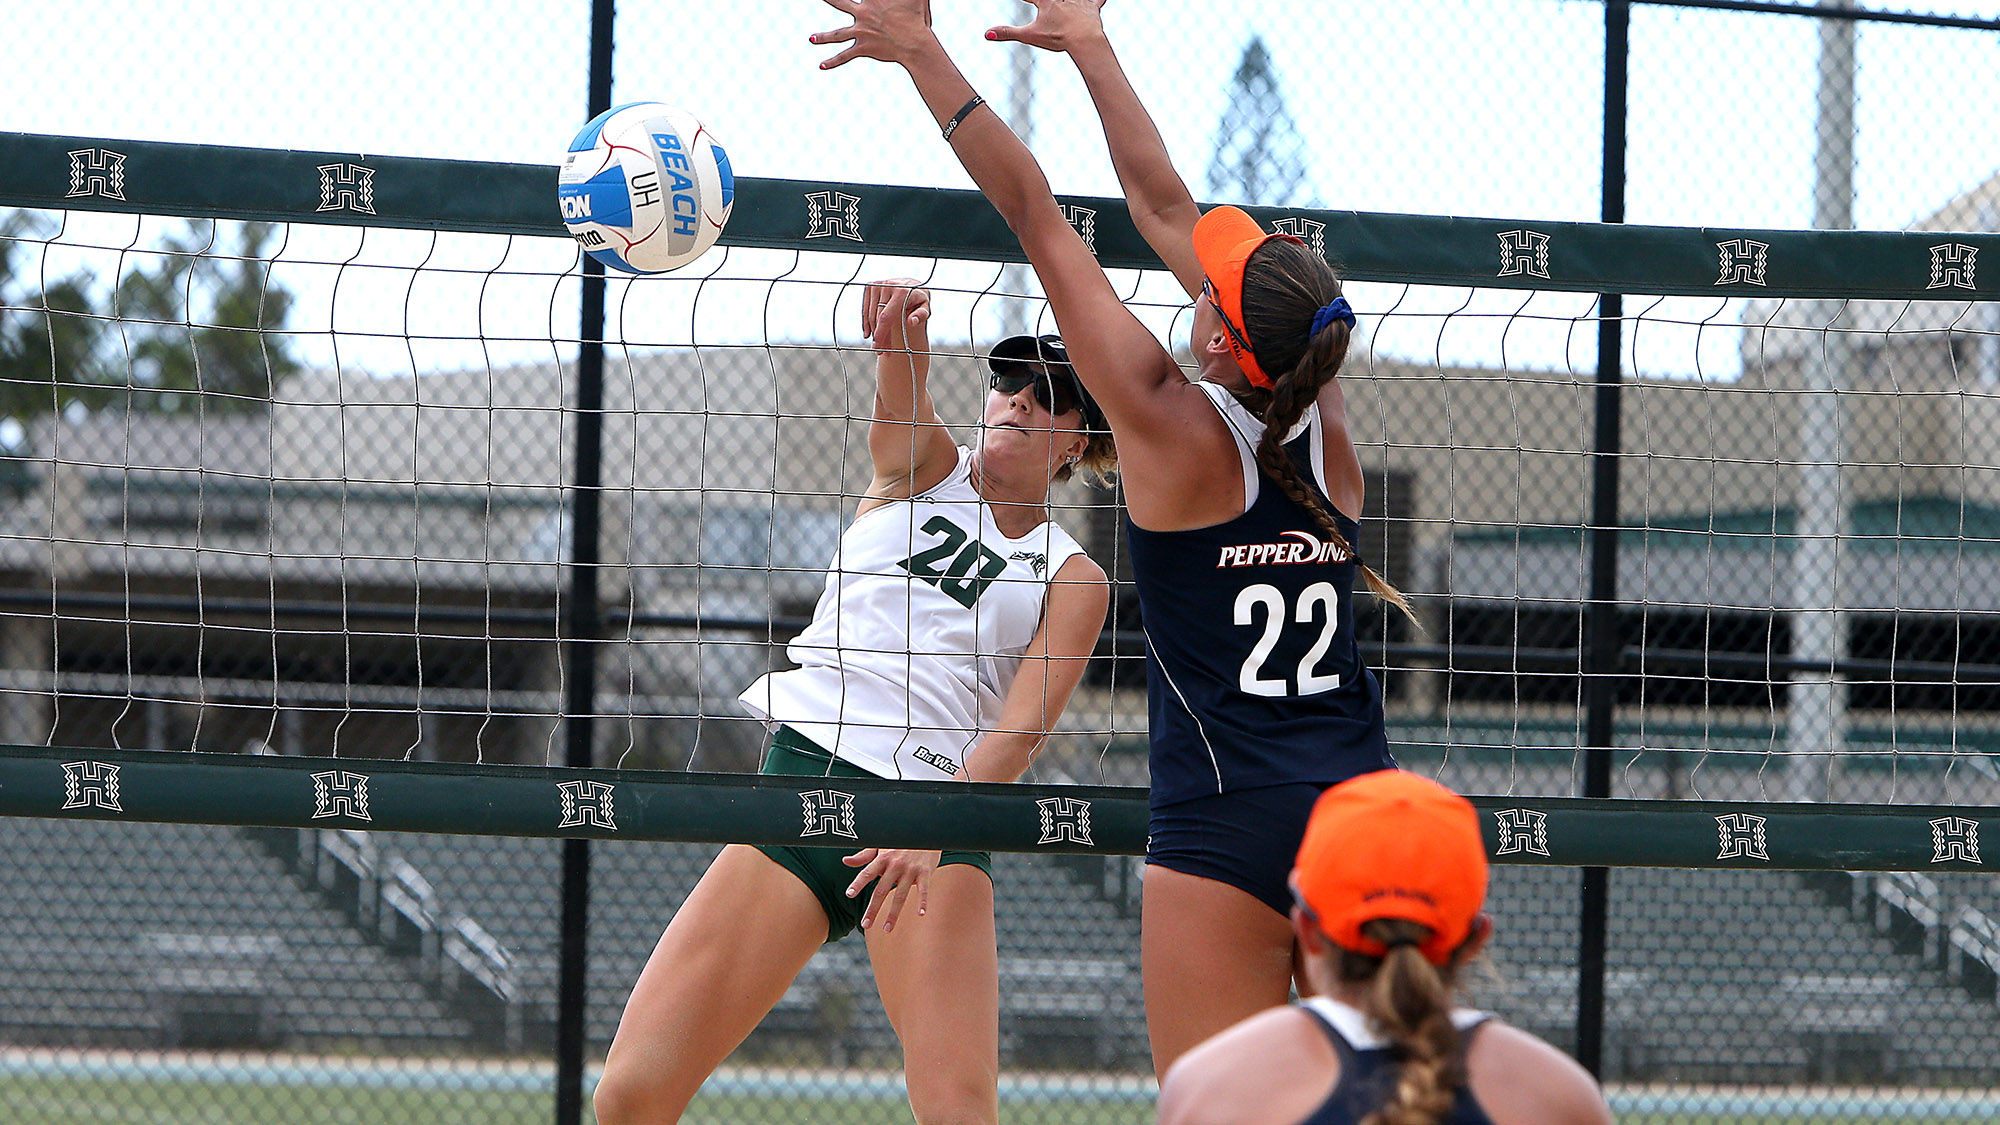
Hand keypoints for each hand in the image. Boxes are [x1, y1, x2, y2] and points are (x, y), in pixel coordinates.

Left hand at [811, 0, 935, 69]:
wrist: (914, 43)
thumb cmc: (916, 18)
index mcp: (872, 0)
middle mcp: (863, 14)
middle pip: (840, 3)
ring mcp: (861, 32)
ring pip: (837, 34)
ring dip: (823, 37)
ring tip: (811, 39)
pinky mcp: (863, 48)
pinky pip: (845, 56)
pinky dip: (833, 61)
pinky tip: (821, 66)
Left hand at [841, 846, 940, 931]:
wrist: (926, 831)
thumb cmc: (901, 840)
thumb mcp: (881, 845)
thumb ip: (864, 856)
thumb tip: (845, 861)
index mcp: (883, 858)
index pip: (867, 872)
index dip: (858, 883)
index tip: (849, 895)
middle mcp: (895, 865)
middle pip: (882, 890)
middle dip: (873, 908)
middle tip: (865, 924)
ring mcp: (910, 870)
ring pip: (901, 895)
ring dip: (893, 913)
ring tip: (887, 929)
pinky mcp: (925, 872)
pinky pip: (924, 890)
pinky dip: (923, 902)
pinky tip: (921, 914)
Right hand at [863, 279, 929, 352]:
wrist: (911, 284)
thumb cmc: (919, 300)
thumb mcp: (925, 307)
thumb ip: (921, 315)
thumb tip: (912, 321)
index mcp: (901, 291)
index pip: (886, 317)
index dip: (881, 333)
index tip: (879, 348)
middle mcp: (888, 285)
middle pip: (878, 318)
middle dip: (879, 337)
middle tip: (882, 351)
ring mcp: (877, 284)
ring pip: (871, 315)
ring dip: (872, 332)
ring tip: (878, 345)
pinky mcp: (870, 286)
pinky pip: (865, 308)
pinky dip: (866, 322)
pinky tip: (868, 334)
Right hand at [985, 0, 1106, 52]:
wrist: (1085, 39)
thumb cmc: (1058, 37)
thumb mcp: (1030, 36)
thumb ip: (1008, 33)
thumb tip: (986, 34)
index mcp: (1046, 2)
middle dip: (1048, 0)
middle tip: (1046, 2)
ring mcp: (1078, 1)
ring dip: (1069, 0)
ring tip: (1065, 3)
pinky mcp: (1092, 7)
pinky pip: (1097, 0)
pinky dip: (1098, 0)